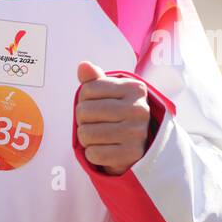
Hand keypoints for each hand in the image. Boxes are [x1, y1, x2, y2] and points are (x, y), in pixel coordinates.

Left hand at [75, 61, 150, 175]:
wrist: (135, 147)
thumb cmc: (116, 114)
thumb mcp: (108, 94)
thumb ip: (94, 80)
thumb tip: (83, 66)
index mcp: (134, 88)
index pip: (87, 89)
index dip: (83, 99)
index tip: (95, 105)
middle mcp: (139, 109)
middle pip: (84, 111)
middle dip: (81, 119)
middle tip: (93, 123)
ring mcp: (137, 133)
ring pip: (86, 133)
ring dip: (85, 137)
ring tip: (97, 136)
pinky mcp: (132, 155)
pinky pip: (94, 154)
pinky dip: (91, 153)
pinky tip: (102, 149)